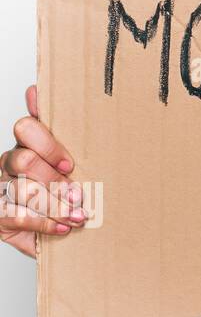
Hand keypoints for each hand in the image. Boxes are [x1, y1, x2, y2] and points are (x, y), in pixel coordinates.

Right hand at [2, 85, 87, 257]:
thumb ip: (55, 125)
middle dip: (53, 179)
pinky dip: (45, 223)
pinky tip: (64, 227)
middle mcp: (9, 163)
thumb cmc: (59, 183)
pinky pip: (17, 217)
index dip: (48, 145)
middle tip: (77, 193)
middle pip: (23, 160)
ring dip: (54, 204)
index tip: (69, 163)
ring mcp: (0, 189)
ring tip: (78, 214)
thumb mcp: (64, 156)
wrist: (46, 222)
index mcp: (25, 143)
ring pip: (21, 190)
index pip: (25, 128)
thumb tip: (36, 89)